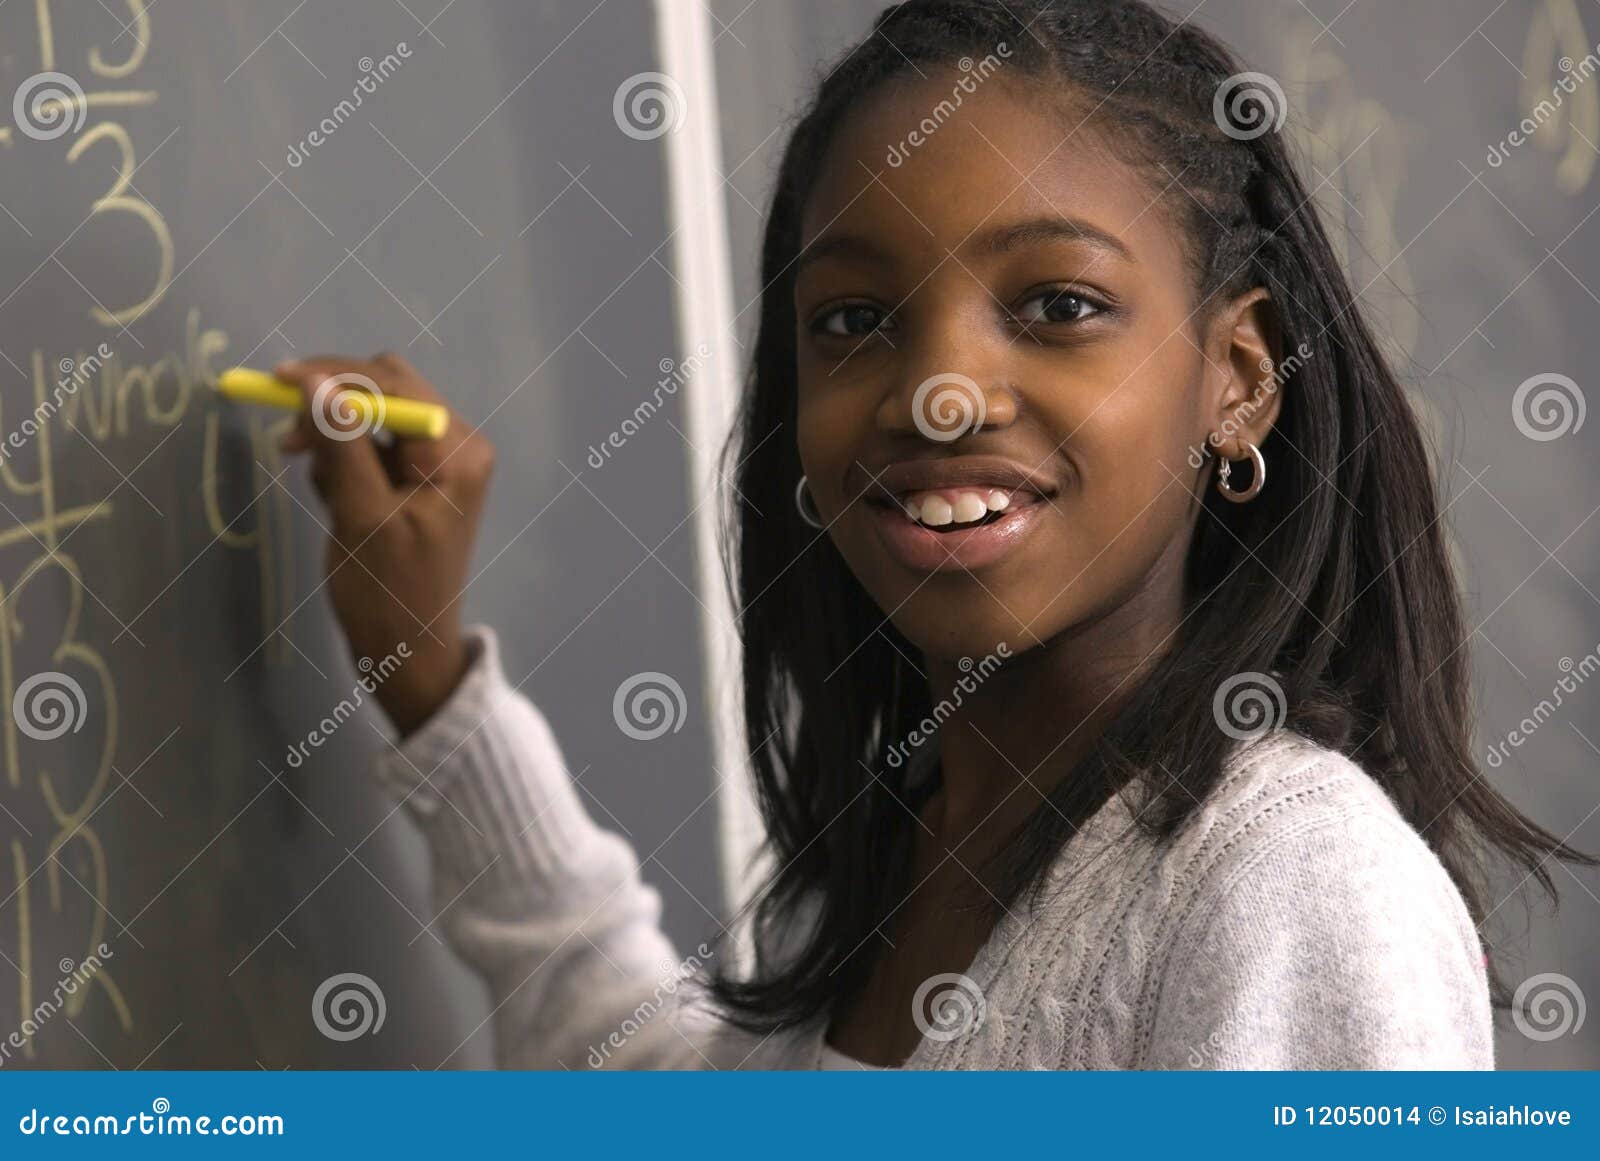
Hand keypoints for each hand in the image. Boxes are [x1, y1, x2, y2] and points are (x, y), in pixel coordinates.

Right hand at [275, 353, 494, 735]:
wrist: (406, 653)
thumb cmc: (388, 593)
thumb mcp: (361, 516)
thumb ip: (342, 445)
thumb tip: (313, 383)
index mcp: (456, 451)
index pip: (392, 383)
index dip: (332, 375)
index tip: (276, 380)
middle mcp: (455, 446)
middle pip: (384, 391)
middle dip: (331, 408)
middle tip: (288, 440)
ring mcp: (437, 464)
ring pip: (371, 419)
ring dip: (334, 443)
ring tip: (323, 492)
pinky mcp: (415, 482)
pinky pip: (370, 449)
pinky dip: (342, 464)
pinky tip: (335, 502)